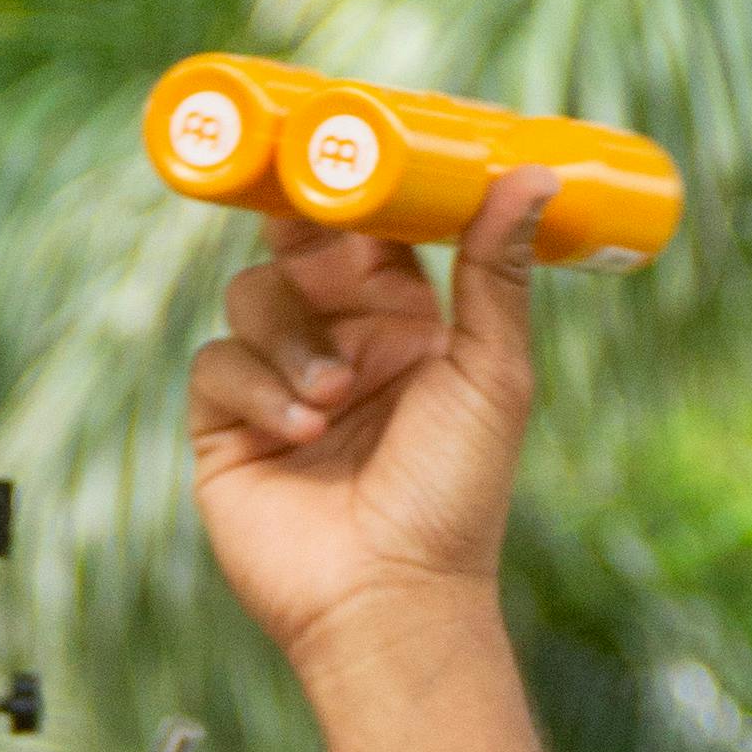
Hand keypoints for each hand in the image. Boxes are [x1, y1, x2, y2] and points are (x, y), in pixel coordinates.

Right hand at [186, 171, 555, 670]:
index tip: (346, 154)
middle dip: (302, 240)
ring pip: (253, 296)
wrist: (390, 596)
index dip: (354, 190)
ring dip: (292, 341)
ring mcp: (280, 379)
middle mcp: (341, 341)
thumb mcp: (490, 373)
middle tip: (317, 246)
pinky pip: (217, 362)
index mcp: (405, 321)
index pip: (369, 229)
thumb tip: (534, 175)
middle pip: (298, 248)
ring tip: (333, 400)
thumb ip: (496, 272)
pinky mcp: (227, 423)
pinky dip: (258, 389)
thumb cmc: (453, 494)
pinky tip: (300, 432)